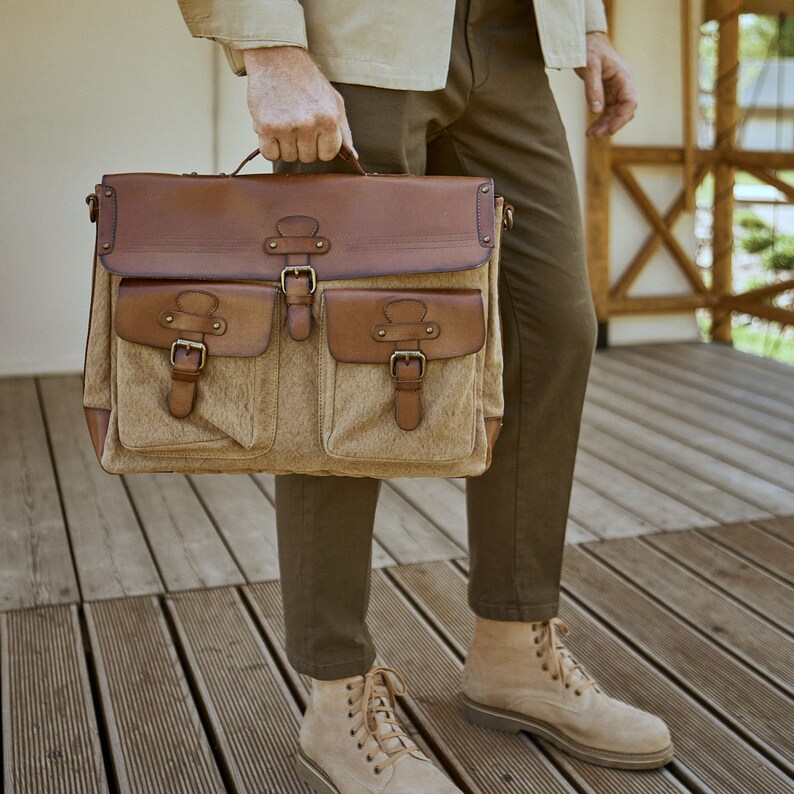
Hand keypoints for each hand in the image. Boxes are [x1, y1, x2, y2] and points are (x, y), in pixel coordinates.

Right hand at [242, 46, 354, 162]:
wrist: (277, 58)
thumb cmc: (308, 82)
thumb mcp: (334, 102)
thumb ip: (344, 131)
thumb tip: (353, 156)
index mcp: (329, 119)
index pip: (327, 155)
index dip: (320, 146)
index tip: (314, 134)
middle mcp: (309, 124)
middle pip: (308, 158)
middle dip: (302, 145)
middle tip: (297, 123)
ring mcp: (287, 126)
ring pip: (289, 157)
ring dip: (285, 145)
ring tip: (285, 122)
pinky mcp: (266, 127)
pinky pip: (270, 155)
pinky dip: (269, 146)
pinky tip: (272, 129)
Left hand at [575, 33, 636, 137]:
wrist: (588, 41)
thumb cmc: (589, 49)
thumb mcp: (589, 66)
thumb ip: (593, 88)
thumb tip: (596, 111)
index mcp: (624, 77)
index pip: (630, 102)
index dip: (622, 118)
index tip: (611, 131)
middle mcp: (623, 85)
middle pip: (623, 111)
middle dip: (611, 125)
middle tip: (594, 136)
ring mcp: (617, 90)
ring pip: (615, 113)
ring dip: (605, 125)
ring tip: (590, 135)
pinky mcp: (608, 93)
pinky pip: (608, 110)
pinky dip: (600, 120)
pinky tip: (591, 129)